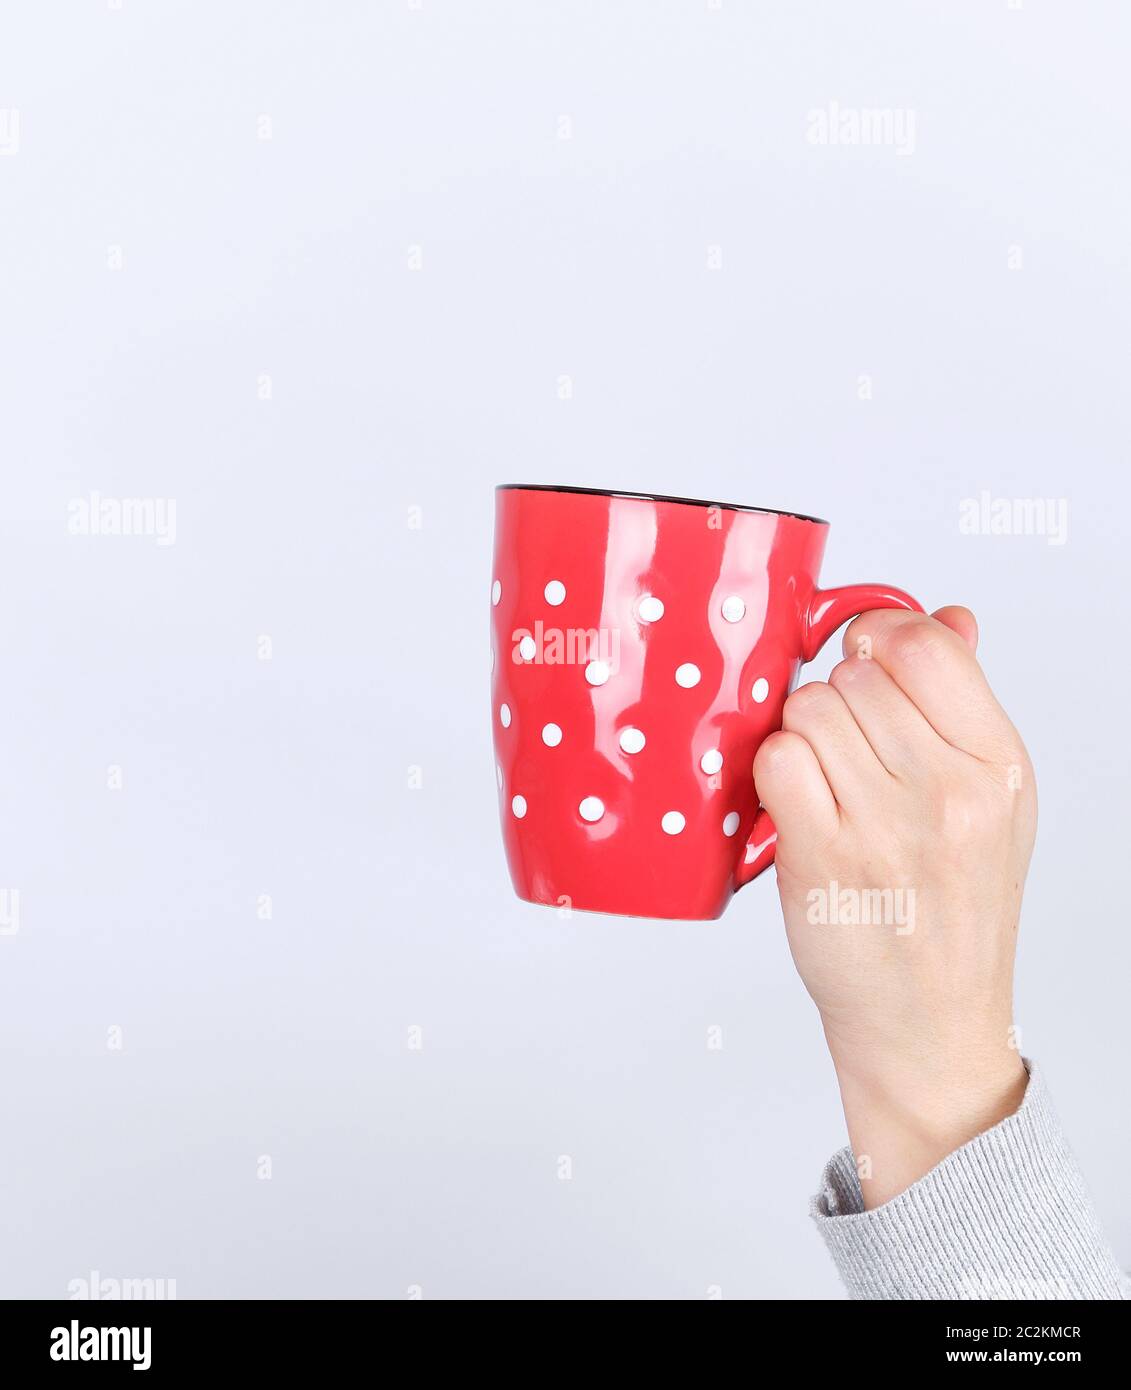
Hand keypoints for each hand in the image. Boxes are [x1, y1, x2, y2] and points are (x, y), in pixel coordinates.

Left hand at [753, 607, 1036, 1206]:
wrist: (930, 1020)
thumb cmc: (953, 909)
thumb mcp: (993, 802)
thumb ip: (964, 702)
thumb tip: (949, 616)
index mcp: (999, 766)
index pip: (926, 645)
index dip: (880, 641)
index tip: (866, 662)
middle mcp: (950, 792)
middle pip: (856, 674)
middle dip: (839, 699)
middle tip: (848, 750)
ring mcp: (885, 825)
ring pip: (809, 708)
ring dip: (804, 736)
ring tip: (828, 783)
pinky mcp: (822, 857)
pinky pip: (776, 760)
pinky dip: (774, 776)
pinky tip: (799, 808)